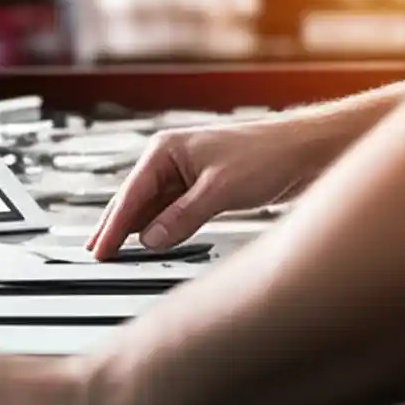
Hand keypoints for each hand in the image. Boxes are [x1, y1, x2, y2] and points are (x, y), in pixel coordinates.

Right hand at [87, 121, 322, 259]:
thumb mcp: (220, 189)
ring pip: (151, 207)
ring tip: (116, 252)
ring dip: (137, 229)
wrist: (307, 151)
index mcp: (166, 150)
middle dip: (114, 227)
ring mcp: (187, 175)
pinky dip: (160, 228)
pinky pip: (171, 212)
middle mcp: (172, 160)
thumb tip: (150, 239)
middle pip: (133, 199)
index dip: (112, 226)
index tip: (100, 249)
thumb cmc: (268, 153)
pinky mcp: (203, 189)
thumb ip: (182, 216)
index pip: (130, 194)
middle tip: (97, 253)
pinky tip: (152, 241)